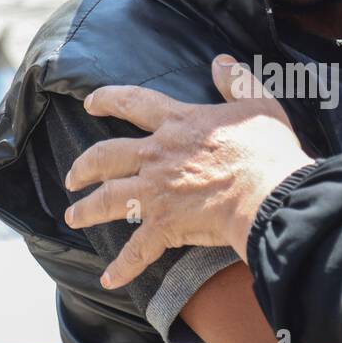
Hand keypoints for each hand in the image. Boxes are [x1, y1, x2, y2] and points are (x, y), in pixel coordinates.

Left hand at [65, 56, 313, 288]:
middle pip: (106, 156)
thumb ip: (236, 81)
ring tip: (73, 216)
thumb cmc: (267, 150)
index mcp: (178, 123)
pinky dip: (122, 268)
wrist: (269, 193)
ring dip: (86, 209)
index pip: (134, 103)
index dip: (109, 100)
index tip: (91, 103)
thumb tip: (221, 63)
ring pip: (107, 199)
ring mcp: (156, 192)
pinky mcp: (165, 226)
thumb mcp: (258, 103)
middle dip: (83, 166)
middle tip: (72, 176)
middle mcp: (157, 156)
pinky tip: (109, 279)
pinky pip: (137, 251)